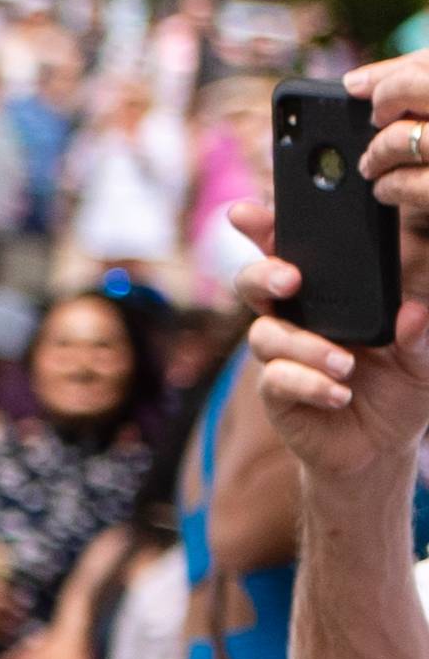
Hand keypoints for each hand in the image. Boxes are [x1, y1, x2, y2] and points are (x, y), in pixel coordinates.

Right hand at [242, 57, 428, 499]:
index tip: (247, 212)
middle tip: (290, 279)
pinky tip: (339, 392)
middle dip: (264, 273)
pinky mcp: (278, 392)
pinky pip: (278, 379)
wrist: (381, 445)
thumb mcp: (423, 355)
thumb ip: (419, 333)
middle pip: (255, 282)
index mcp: (328, 296)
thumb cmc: (398, 385)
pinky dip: (310, 383)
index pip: (290, 252)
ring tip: (345, 363)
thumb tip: (411, 314)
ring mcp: (282, 355)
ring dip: (306, 346)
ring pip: (267, 335)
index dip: (263, 229)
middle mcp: (296, 319)